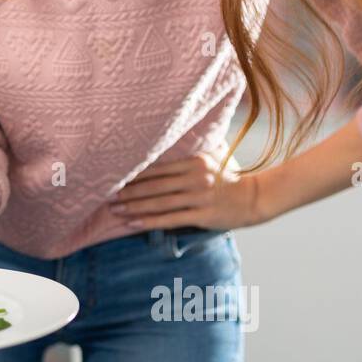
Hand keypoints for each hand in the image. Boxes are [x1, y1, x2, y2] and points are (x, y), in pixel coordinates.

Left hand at [109, 151, 262, 231]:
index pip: (158, 167)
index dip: (134, 173)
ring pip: (160, 203)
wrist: (254, 197)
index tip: (113, 176)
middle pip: (155, 185)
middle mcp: (195, 178)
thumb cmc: (227, 176)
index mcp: (195, 161)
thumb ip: (190, 149)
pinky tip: (133, 223)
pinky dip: (150, 222)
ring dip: (134, 207)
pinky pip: (171, 220)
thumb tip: (165, 138)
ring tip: (115, 210)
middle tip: (107, 195)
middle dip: (129, 191)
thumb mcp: (212, 156)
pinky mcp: (202, 216)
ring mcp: (199, 198)